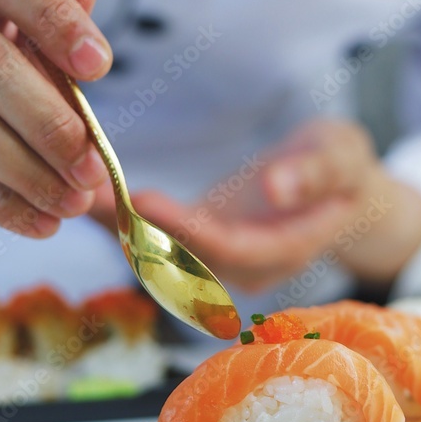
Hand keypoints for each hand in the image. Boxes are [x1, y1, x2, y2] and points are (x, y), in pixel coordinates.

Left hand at [91, 119, 420, 290]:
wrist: (345, 192)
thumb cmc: (348, 169)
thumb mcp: (344, 156)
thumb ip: (315, 173)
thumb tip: (275, 190)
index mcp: (286, 248)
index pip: (230, 249)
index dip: (185, 231)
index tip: (143, 202)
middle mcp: (249, 264)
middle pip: (185, 261)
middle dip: (133, 231)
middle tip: (83, 197)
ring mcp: (225, 257)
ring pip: (165, 255)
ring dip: (118, 228)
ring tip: (72, 194)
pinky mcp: (206, 241)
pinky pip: (161, 237)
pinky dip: (125, 218)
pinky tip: (89, 197)